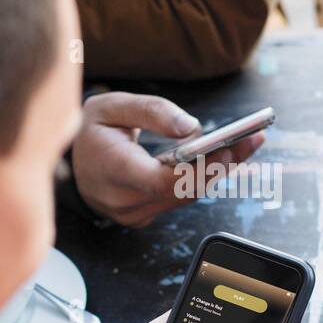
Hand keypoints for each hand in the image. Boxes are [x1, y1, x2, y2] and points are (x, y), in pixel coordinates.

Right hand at [71, 92, 266, 227]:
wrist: (70, 161)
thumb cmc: (90, 130)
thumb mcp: (110, 106)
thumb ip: (151, 111)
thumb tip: (191, 127)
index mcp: (110, 171)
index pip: (161, 180)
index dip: (197, 167)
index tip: (225, 146)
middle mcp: (122, 200)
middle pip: (183, 190)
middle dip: (221, 164)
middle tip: (252, 138)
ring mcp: (132, 214)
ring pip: (186, 196)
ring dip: (219, 170)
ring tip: (248, 142)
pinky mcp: (143, 215)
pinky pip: (179, 199)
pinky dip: (203, 178)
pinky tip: (225, 157)